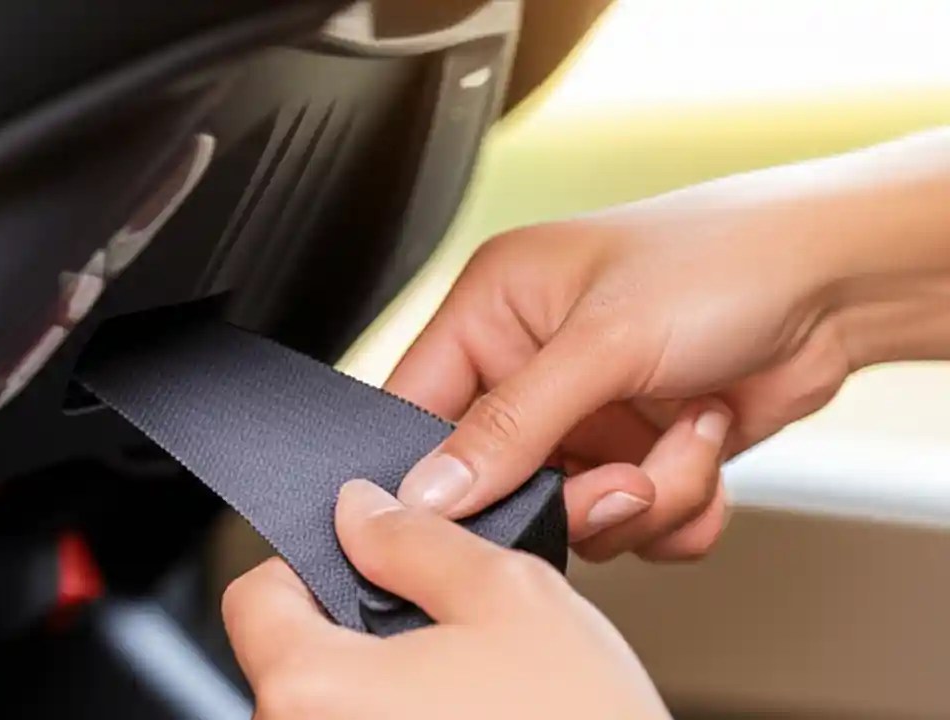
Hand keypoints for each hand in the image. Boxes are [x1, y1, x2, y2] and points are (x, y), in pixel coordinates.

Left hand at [223, 480, 669, 719]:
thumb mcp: (511, 597)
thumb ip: (418, 539)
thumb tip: (361, 509)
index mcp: (312, 688)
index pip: (254, 596)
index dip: (315, 562)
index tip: (371, 561)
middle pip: (294, 654)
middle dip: (359, 624)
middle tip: (443, 625)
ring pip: (335, 703)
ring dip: (388, 679)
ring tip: (472, 685)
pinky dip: (405, 719)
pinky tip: (474, 719)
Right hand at [389, 129, 949, 560]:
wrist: (844, 281)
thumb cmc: (726, 260)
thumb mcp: (606, 339)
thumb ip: (510, 424)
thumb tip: (427, 493)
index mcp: (493, 310)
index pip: (417, 407)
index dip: (431, 472)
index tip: (464, 519)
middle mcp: (530, 364)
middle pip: (497, 481)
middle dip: (572, 495)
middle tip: (622, 482)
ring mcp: (586, 414)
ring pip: (571, 513)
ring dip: (642, 499)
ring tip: (688, 439)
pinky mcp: (639, 452)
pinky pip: (631, 525)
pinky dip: (677, 510)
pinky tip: (707, 449)